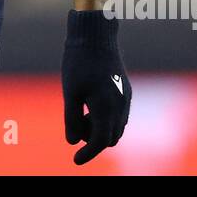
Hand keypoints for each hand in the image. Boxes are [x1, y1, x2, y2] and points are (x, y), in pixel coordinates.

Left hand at [62, 9, 130, 164]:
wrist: (96, 36)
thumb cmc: (78, 62)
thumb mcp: (70, 91)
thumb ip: (72, 118)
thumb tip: (72, 141)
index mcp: (106, 106)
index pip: (100, 142)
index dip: (88, 154)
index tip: (75, 160)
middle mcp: (121, 105)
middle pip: (110, 138)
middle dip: (93, 140)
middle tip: (75, 125)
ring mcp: (126, 97)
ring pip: (117, 127)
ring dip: (100, 129)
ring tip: (81, 113)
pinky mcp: (126, 90)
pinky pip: (119, 114)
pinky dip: (106, 119)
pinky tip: (91, 106)